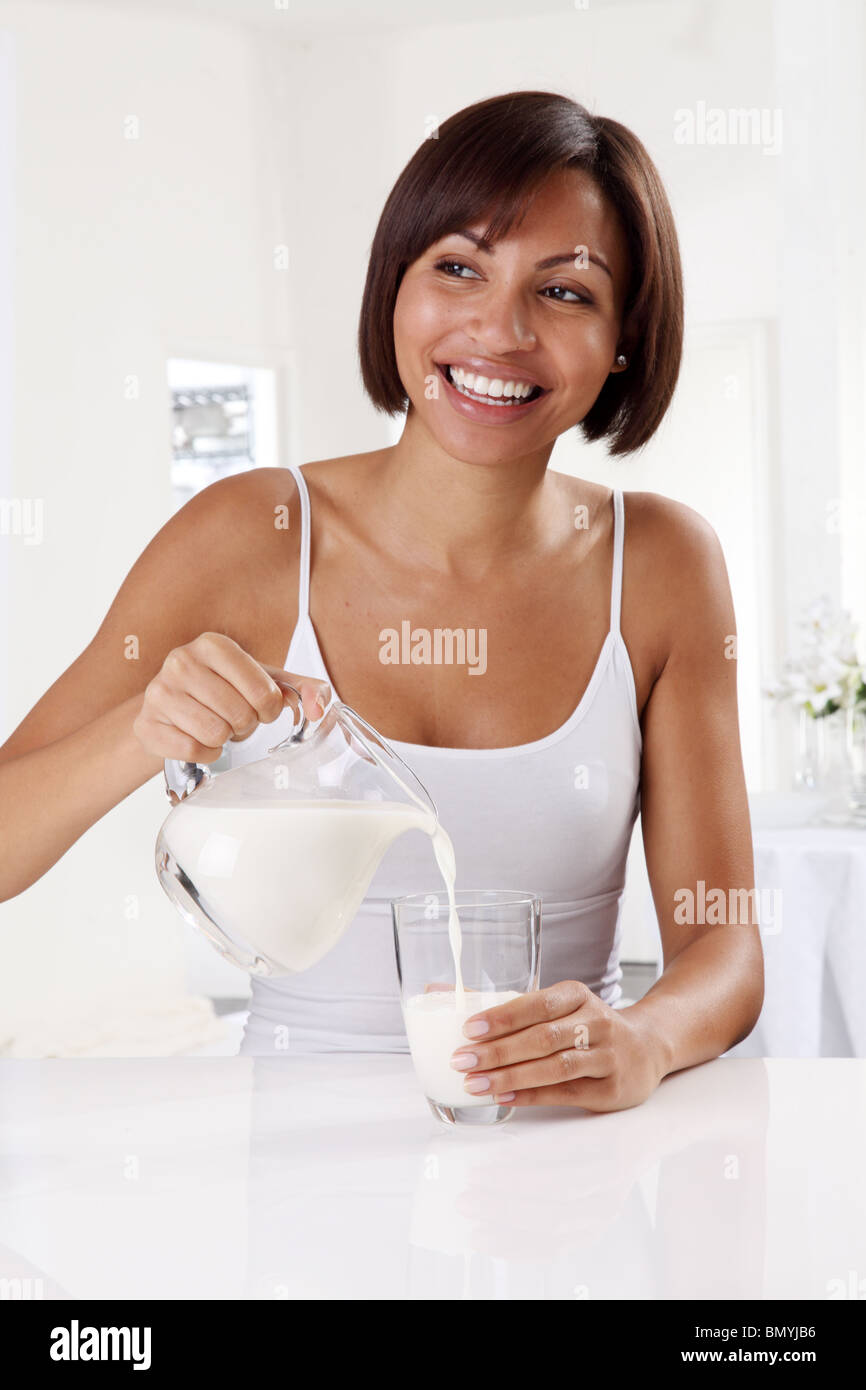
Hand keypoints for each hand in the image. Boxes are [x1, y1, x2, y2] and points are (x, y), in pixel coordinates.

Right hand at [134, 630, 330, 763]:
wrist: (171, 707)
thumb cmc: (224, 691)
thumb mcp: (264, 681)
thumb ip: (303, 688)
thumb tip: (319, 707)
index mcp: (214, 645)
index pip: (265, 692)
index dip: (270, 709)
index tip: (260, 706)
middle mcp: (181, 661)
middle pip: (240, 715)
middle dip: (245, 725)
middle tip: (235, 718)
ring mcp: (159, 692)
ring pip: (215, 734)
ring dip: (225, 738)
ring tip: (217, 724)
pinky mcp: (146, 724)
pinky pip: (192, 751)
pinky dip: (205, 753)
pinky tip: (199, 738)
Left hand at [450, 980, 667, 1111]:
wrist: (647, 1047)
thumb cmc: (585, 1025)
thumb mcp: (556, 1006)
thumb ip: (504, 1004)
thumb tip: (437, 990)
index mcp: (577, 995)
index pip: (538, 1004)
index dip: (503, 1016)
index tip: (468, 1028)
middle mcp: (596, 1022)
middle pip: (543, 1038)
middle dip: (498, 1050)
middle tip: (461, 1059)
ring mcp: (607, 1056)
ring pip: (555, 1067)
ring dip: (511, 1076)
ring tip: (474, 1083)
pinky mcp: (612, 1088)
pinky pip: (567, 1092)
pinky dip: (532, 1095)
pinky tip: (504, 1096)